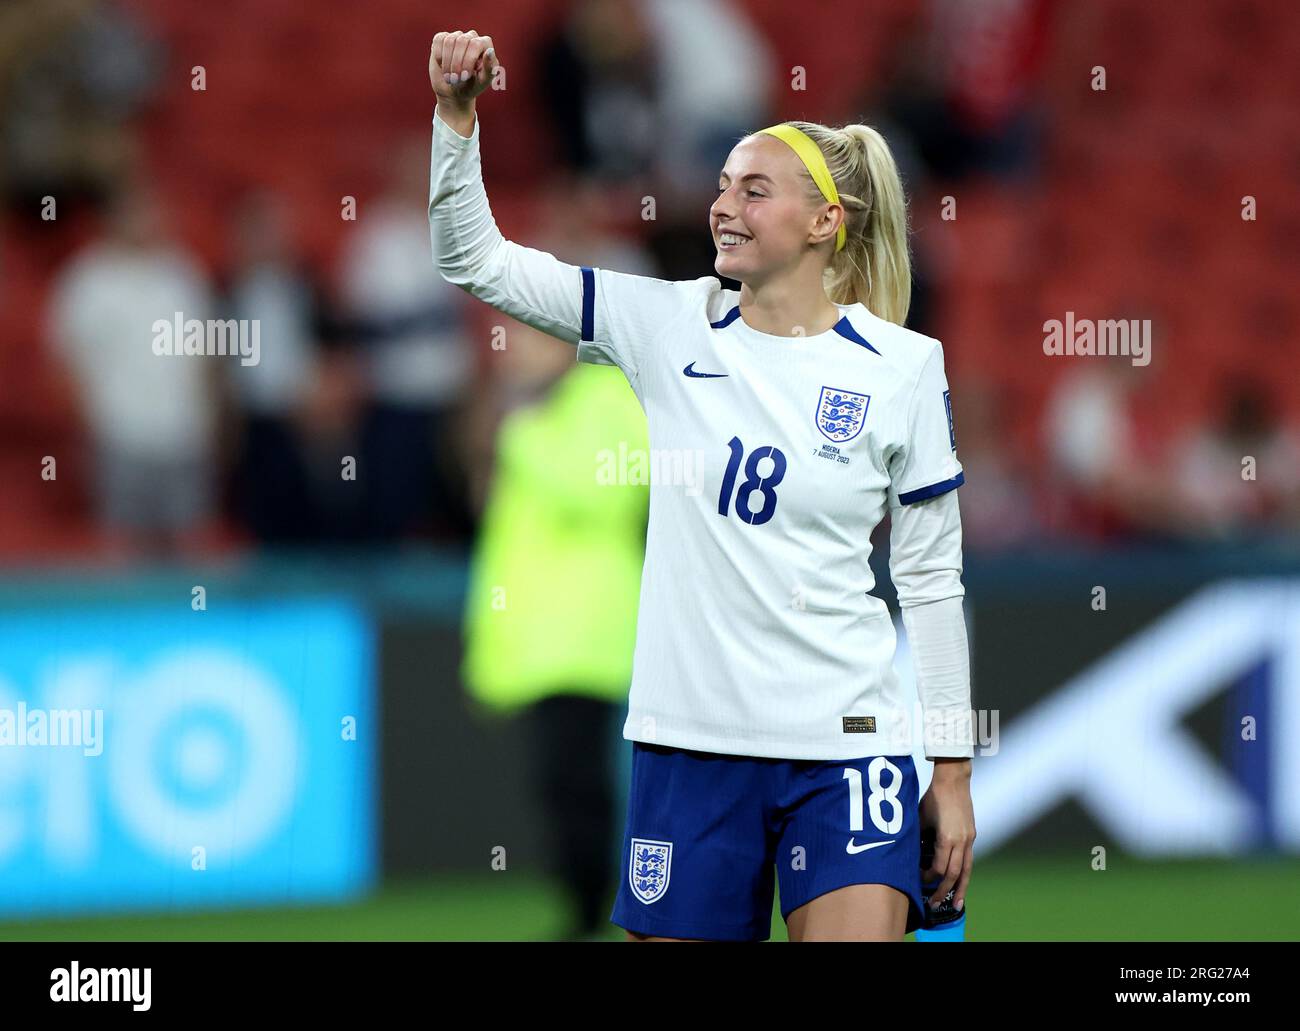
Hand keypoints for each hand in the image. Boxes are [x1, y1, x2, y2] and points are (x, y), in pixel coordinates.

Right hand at [429, 29, 497, 104]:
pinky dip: (439, 56)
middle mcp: (472, 37)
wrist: (453, 91)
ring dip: (447, 63)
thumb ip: (490, 67)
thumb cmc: (472, 86)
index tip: (464, 77)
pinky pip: (439, 40)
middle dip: (456, 63)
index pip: (475, 44)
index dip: (468, 60)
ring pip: (449, 41)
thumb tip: (490, 51)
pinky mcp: (442, 38)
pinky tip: (442, 66)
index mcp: (485, 44)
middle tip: (455, 80)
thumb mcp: (483, 81)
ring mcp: (457, 36)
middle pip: (462, 41)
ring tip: (449, 77)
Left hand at [918, 758, 974, 911]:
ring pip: (966, 871)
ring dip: (960, 889)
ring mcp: (969, 839)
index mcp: (947, 838)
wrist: (954, 780)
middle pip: (954, 875)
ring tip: (957, 904)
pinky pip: (969, 860)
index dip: (928, 877)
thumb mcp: (920, 818)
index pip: (938, 868)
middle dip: (944, 891)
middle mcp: (961, 841)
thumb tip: (912, 855)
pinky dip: (965, 874)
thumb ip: (919, 838)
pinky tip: (961, 882)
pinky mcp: (972, 835)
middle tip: (934, 904)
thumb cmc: (934, 797)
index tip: (919, 879)